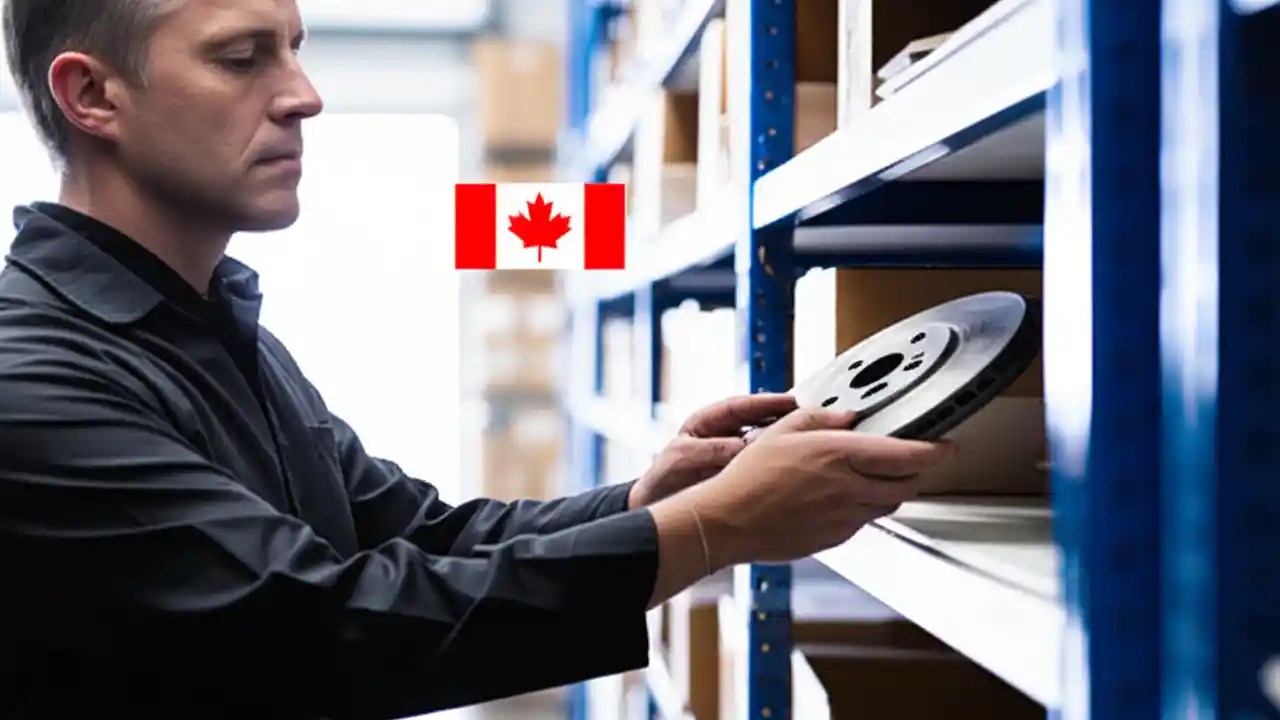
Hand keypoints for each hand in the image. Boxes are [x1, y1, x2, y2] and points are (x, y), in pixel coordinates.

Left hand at [628, 393, 797, 509]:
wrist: (657, 512)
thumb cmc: (663, 481)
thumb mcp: (683, 460)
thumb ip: (713, 451)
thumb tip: (744, 447)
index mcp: (708, 423)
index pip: (743, 406)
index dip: (768, 402)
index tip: (792, 402)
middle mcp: (725, 436)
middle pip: (761, 422)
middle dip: (785, 420)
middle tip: (810, 420)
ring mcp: (735, 458)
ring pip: (767, 445)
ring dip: (786, 444)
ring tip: (810, 443)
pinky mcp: (741, 479)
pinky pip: (764, 468)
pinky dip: (780, 466)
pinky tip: (797, 470)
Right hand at [657, 407, 954, 571]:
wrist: (729, 521)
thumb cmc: (748, 477)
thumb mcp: (781, 431)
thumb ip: (819, 420)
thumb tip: (846, 417)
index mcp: (840, 455)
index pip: (907, 455)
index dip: (936, 451)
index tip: (948, 447)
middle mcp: (849, 488)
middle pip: (906, 484)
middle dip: (916, 472)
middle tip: (912, 461)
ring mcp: (844, 517)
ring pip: (886, 505)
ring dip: (890, 491)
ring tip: (873, 478)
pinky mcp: (835, 538)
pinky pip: (863, 522)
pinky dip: (864, 509)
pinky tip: (842, 499)